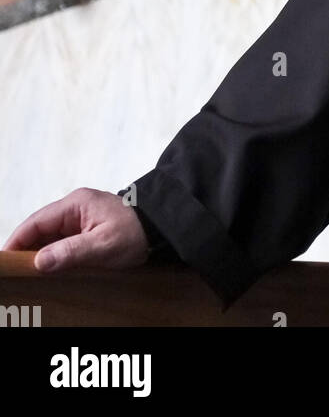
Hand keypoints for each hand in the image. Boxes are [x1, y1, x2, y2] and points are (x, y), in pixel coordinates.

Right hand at [2, 188, 149, 272]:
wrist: (161, 228)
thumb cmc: (135, 232)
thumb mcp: (103, 245)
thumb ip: (70, 252)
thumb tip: (38, 262)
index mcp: (75, 204)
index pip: (36, 222)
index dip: (17, 240)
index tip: (4, 261)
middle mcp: (75, 207)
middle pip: (40, 229)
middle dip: (26, 250)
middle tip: (13, 273)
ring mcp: (81, 218)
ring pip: (50, 236)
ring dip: (39, 254)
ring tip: (26, 276)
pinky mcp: (87, 229)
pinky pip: (62, 241)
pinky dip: (53, 255)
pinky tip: (48, 271)